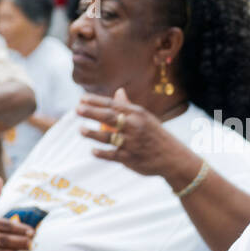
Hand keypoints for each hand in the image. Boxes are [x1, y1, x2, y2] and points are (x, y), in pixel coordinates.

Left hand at [75, 87, 191, 177]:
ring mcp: (132, 143)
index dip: (96, 101)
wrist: (172, 157)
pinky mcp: (130, 159)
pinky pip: (112, 155)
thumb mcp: (146, 118)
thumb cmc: (155, 135)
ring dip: (93, 133)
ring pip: (108, 137)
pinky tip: (93, 150)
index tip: (82, 98)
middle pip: (109, 117)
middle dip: (92, 112)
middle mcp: (135, 126)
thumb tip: (118, 91)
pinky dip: (102, 153)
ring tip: (81, 130)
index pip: (114, 104)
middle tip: (77, 109)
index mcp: (138, 114)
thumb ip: (128, 106)